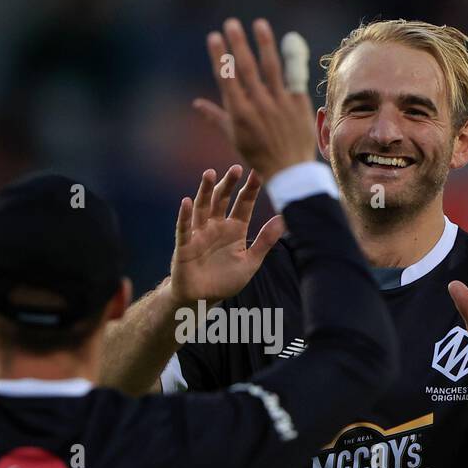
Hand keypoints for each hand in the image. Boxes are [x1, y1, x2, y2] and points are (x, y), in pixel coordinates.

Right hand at [171, 165, 283, 305]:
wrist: (203, 299)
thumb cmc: (226, 280)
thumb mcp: (251, 261)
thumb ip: (265, 241)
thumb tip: (283, 219)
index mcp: (234, 229)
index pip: (243, 204)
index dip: (250, 190)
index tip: (258, 173)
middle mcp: (216, 226)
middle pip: (222, 200)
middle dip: (229, 184)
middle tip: (237, 168)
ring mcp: (199, 234)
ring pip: (202, 208)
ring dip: (205, 191)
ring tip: (210, 174)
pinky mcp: (184, 246)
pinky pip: (184, 228)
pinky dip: (184, 216)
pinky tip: (186, 202)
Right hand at [192, 18, 315, 180]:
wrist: (290, 170)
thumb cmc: (258, 155)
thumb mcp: (234, 137)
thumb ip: (216, 117)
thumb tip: (196, 104)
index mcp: (239, 113)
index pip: (226, 78)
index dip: (219, 56)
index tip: (214, 37)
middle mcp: (258, 105)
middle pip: (246, 68)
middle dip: (237, 44)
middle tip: (231, 23)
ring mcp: (279, 103)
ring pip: (271, 68)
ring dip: (264, 44)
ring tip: (259, 25)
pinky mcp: (298, 104)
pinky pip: (294, 77)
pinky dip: (291, 59)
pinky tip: (289, 41)